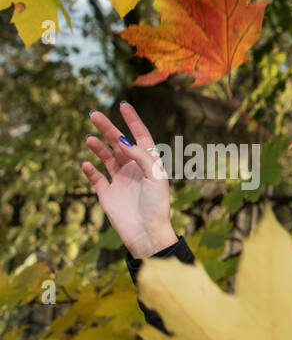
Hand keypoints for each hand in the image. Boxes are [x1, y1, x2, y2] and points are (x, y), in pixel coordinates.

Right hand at [81, 102, 176, 258]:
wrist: (147, 234)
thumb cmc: (157, 206)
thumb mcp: (156, 177)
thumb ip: (142, 157)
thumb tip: (123, 141)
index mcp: (149, 164)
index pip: (141, 137)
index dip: (133, 121)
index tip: (123, 105)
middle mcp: (134, 170)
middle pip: (118, 143)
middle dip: (107, 128)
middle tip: (94, 114)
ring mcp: (120, 181)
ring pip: (106, 157)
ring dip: (97, 147)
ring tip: (90, 138)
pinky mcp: (107, 194)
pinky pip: (96, 178)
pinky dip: (90, 170)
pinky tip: (86, 163)